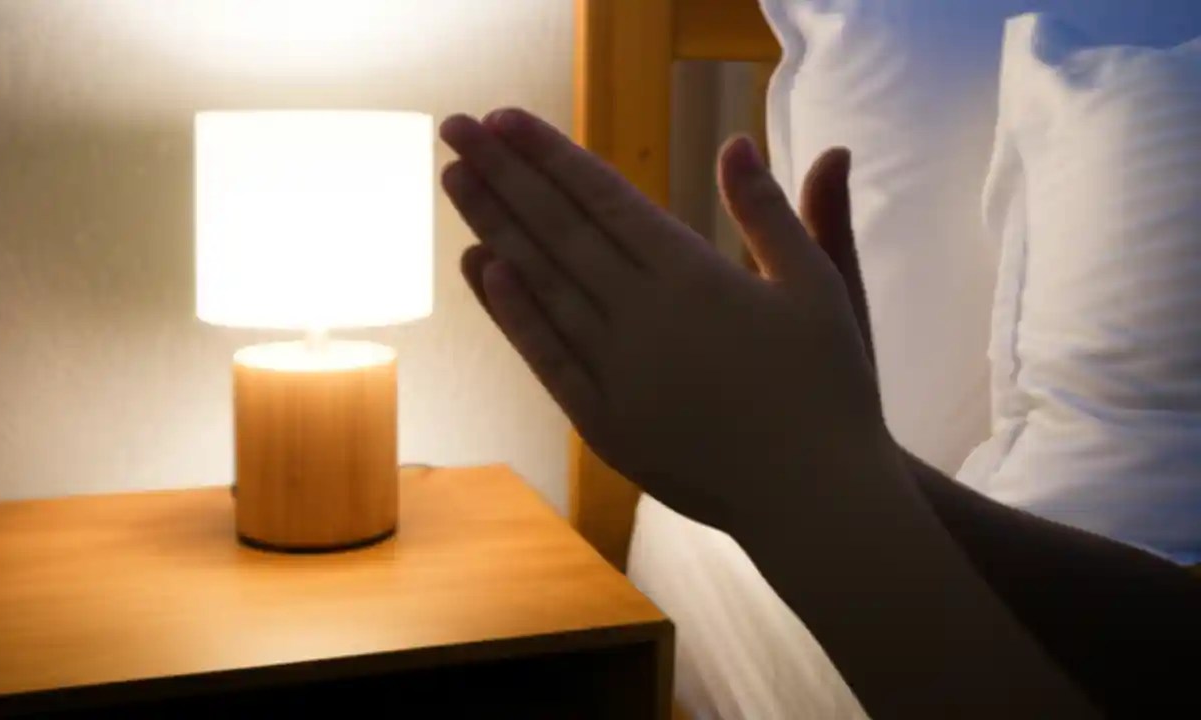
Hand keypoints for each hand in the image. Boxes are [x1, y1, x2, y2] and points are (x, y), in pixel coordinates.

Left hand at [442, 108, 890, 533]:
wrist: (814, 499)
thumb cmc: (832, 389)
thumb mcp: (819, 285)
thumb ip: (770, 213)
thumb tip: (735, 142)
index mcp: (696, 277)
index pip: (605, 199)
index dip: (552, 154)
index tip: (506, 118)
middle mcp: (644, 317)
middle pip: (559, 231)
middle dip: (504, 173)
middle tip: (456, 128)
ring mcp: (617, 372)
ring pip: (542, 285)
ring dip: (494, 228)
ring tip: (455, 180)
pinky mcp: (605, 424)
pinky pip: (547, 358)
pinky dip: (512, 313)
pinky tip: (484, 271)